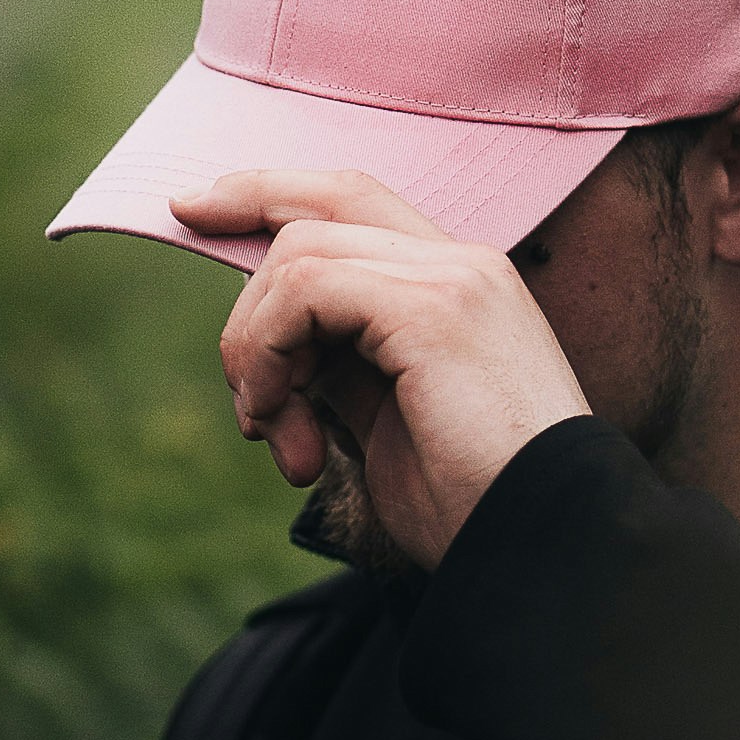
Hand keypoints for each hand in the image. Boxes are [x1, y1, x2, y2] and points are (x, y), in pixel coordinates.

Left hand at [174, 167, 591, 567]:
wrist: (548, 549)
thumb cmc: (472, 508)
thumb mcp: (386, 422)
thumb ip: (339, 365)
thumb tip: (271, 347)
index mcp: (460, 285)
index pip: (350, 198)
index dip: (266, 190)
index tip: (191, 208)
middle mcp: (461, 264)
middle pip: (314, 210)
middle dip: (245, 292)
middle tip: (248, 406)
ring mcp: (451, 278)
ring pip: (296, 251)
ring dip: (255, 345)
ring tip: (274, 433)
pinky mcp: (432, 308)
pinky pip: (305, 286)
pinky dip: (267, 350)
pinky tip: (280, 423)